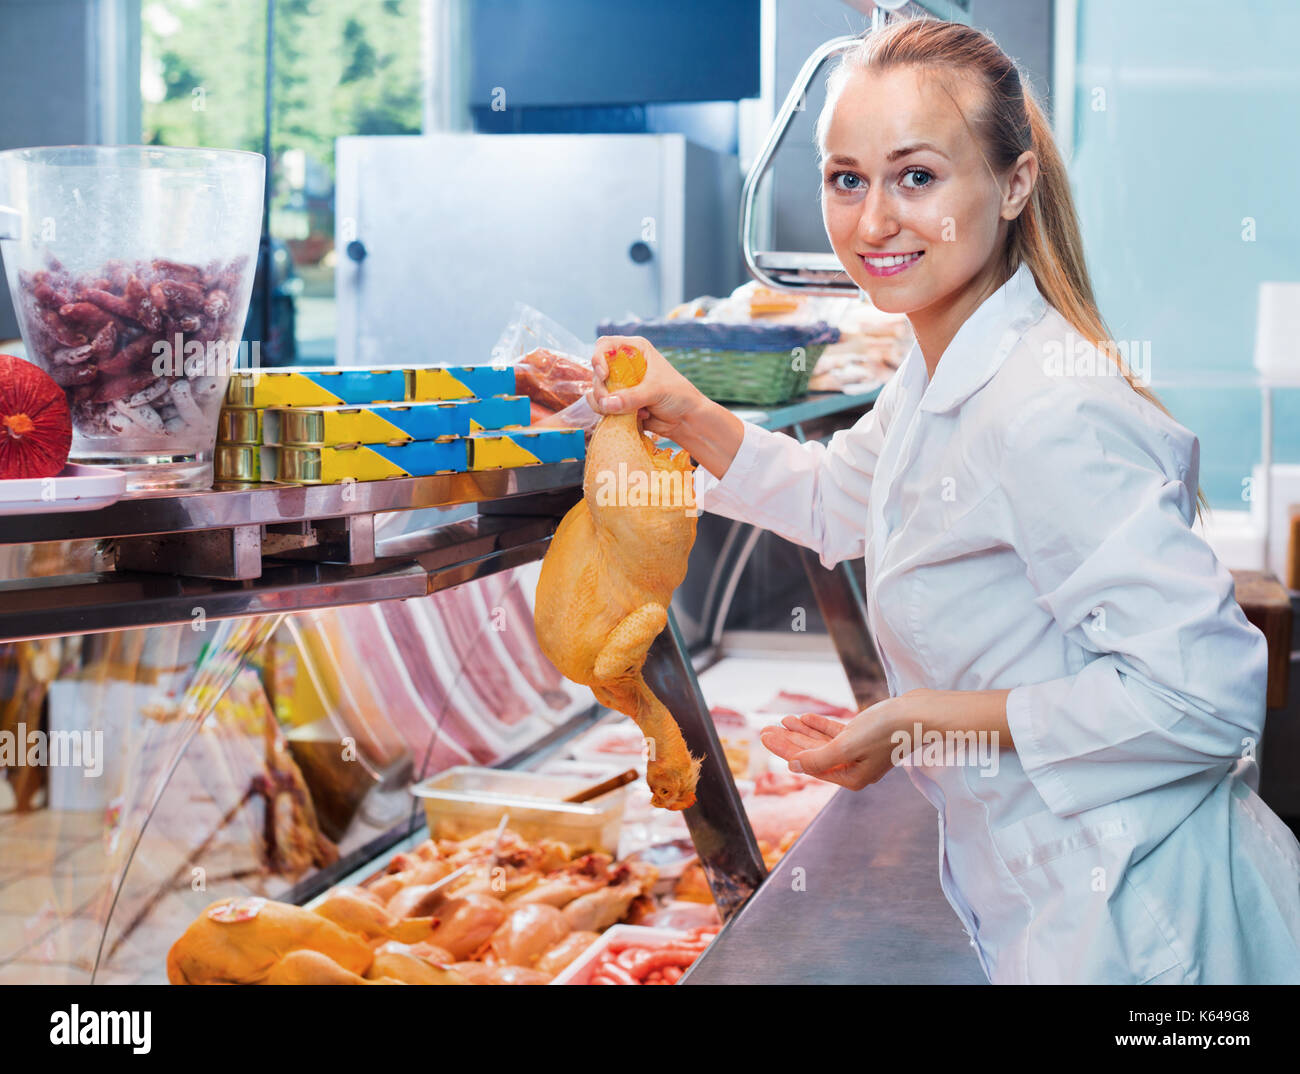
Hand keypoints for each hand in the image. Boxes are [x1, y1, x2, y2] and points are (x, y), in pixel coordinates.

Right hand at [586, 335, 706, 439]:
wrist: (686, 419)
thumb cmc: (678, 396)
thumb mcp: (657, 391)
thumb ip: (631, 397)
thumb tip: (606, 403)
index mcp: (635, 350)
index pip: (605, 346)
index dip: (599, 358)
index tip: (604, 375)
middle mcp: (624, 365)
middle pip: (597, 372)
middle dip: (602, 390)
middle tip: (612, 403)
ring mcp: (620, 384)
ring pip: (596, 391)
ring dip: (605, 404)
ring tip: (630, 413)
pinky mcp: (618, 402)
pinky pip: (602, 407)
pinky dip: (612, 414)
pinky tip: (636, 417)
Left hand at [759, 695, 916, 790]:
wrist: (920, 714)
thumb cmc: (886, 731)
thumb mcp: (848, 746)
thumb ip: (819, 758)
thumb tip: (794, 766)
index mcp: (851, 777)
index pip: (809, 765)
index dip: (784, 750)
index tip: (765, 737)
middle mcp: (854, 768)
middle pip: (813, 754)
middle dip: (789, 741)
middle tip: (765, 730)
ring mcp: (860, 751)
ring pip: (824, 742)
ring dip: (802, 731)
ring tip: (781, 720)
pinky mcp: (866, 735)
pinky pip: (837, 732)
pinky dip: (820, 725)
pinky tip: (804, 718)